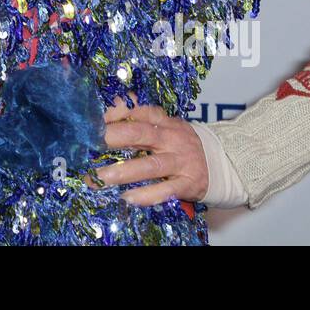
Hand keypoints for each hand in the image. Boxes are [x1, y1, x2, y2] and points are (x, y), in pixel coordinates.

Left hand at [87, 96, 208, 206]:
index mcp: (164, 121)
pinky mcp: (188, 183)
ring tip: (99, 178)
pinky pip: (165, 190)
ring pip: (150, 166)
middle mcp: (172, 138)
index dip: (114, 113)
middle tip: (88, 143)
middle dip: (113, 138)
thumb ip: (140, 121)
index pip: (138, 111)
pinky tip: (127, 198)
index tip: (92, 119)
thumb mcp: (165, 126)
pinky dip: (146, 195)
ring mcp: (181, 161)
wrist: (221, 162)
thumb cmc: (180, 144)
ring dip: (122, 172)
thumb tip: (107, 115)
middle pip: (140, 134)